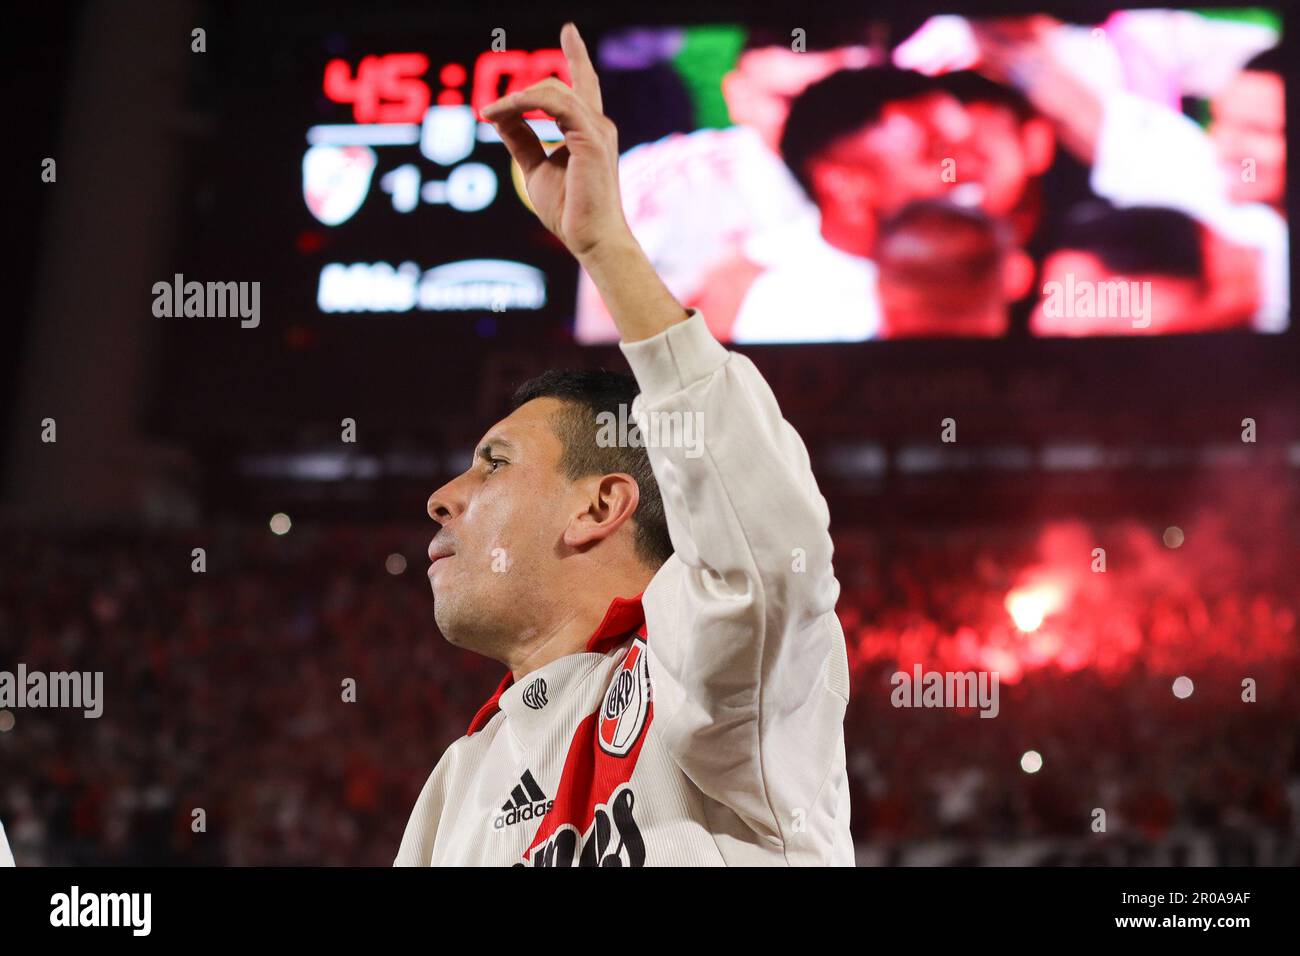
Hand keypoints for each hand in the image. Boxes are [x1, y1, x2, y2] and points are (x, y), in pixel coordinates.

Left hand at [481, 23, 629, 260]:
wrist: (590, 239)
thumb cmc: (570, 212)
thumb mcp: (535, 168)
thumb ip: (520, 139)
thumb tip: (497, 115)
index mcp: (589, 131)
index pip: (583, 85)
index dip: (576, 56)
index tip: (569, 31)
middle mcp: (598, 125)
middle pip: (562, 85)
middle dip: (535, 82)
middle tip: (499, 102)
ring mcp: (597, 129)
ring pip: (553, 91)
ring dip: (516, 99)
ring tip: (491, 112)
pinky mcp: (591, 137)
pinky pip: (553, 103)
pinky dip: (524, 103)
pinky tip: (501, 111)